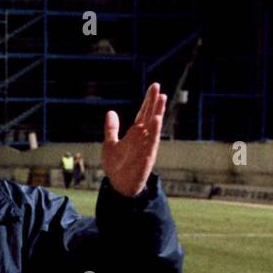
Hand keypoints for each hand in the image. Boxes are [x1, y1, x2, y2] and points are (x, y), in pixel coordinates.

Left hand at [102, 82, 165, 197]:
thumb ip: (111, 129)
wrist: (119, 185)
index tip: (154, 87)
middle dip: (154, 102)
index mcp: (135, 133)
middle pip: (150, 116)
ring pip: (154, 126)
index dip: (148, 100)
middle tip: (158, 87)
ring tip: (162, 98)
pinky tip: (157, 119)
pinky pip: (152, 141)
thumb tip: (111, 112)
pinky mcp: (147, 156)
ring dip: (158, 112)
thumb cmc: (116, 166)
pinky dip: (155, 130)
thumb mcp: (110, 144)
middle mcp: (143, 137)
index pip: (143, 113)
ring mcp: (146, 146)